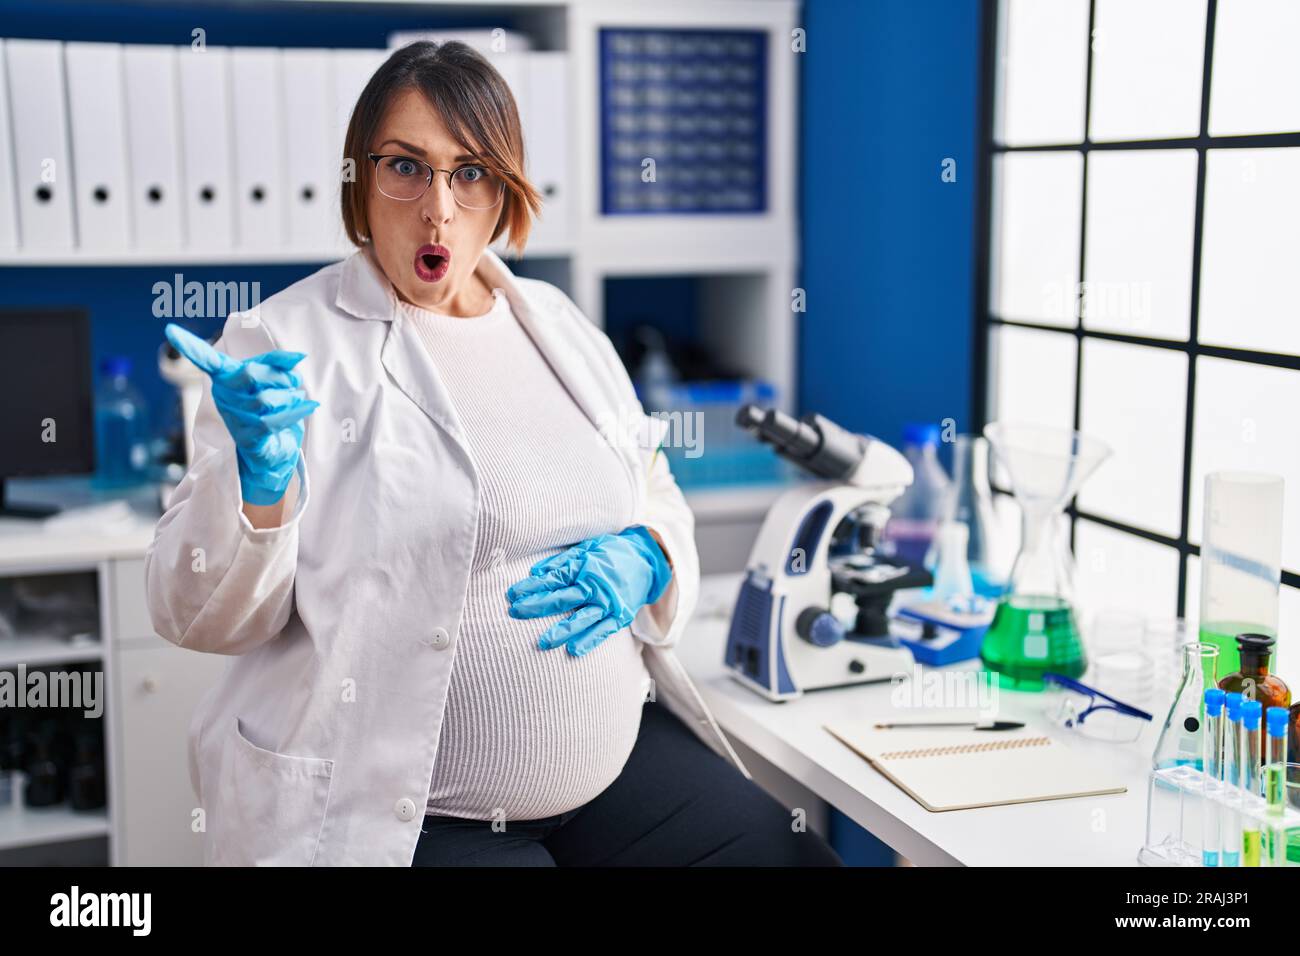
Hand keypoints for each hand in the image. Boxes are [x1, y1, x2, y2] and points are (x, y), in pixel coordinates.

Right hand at [165, 323, 319, 505]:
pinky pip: (273, 420)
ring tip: (294, 400)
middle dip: (279, 376)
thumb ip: (279, 365)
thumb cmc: (271, 410)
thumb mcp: (274, 381)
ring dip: (290, 397)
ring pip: (266, 399)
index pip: (206, 359)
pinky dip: (297, 411)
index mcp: (226, 377)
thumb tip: (297, 357)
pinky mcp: (247, 437)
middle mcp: (224, 395)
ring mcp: (234, 417)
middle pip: (250, 374)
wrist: (272, 453)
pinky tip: (310, 405)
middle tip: (293, 381)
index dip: (189, 346)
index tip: (169, 329)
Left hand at [506, 526, 671, 656]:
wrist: (647, 560)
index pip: (554, 578)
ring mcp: (609, 602)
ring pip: (583, 618)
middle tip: (516, 612)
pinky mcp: (620, 615)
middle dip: (538, 606)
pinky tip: (574, 650)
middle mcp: (596, 585)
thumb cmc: (612, 552)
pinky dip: (589, 640)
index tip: (512, 594)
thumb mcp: (587, 548)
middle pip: (563, 598)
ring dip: (562, 630)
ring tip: (542, 642)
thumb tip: (535, 571)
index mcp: (586, 567)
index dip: (532, 586)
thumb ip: (562, 561)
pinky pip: (603, 630)